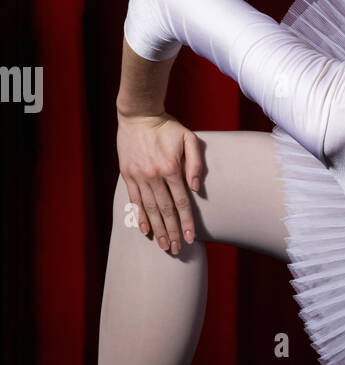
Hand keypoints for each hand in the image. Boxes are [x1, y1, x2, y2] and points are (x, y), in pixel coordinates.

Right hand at [117, 110, 202, 252]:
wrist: (139, 114)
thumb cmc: (168, 127)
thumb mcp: (189, 138)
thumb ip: (196, 163)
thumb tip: (196, 188)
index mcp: (171, 168)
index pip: (181, 202)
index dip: (186, 222)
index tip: (190, 238)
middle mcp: (154, 175)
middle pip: (165, 210)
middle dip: (172, 232)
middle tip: (177, 249)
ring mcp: (139, 176)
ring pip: (150, 209)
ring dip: (157, 229)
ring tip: (164, 246)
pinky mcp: (127, 174)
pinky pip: (134, 200)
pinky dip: (140, 216)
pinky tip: (145, 230)